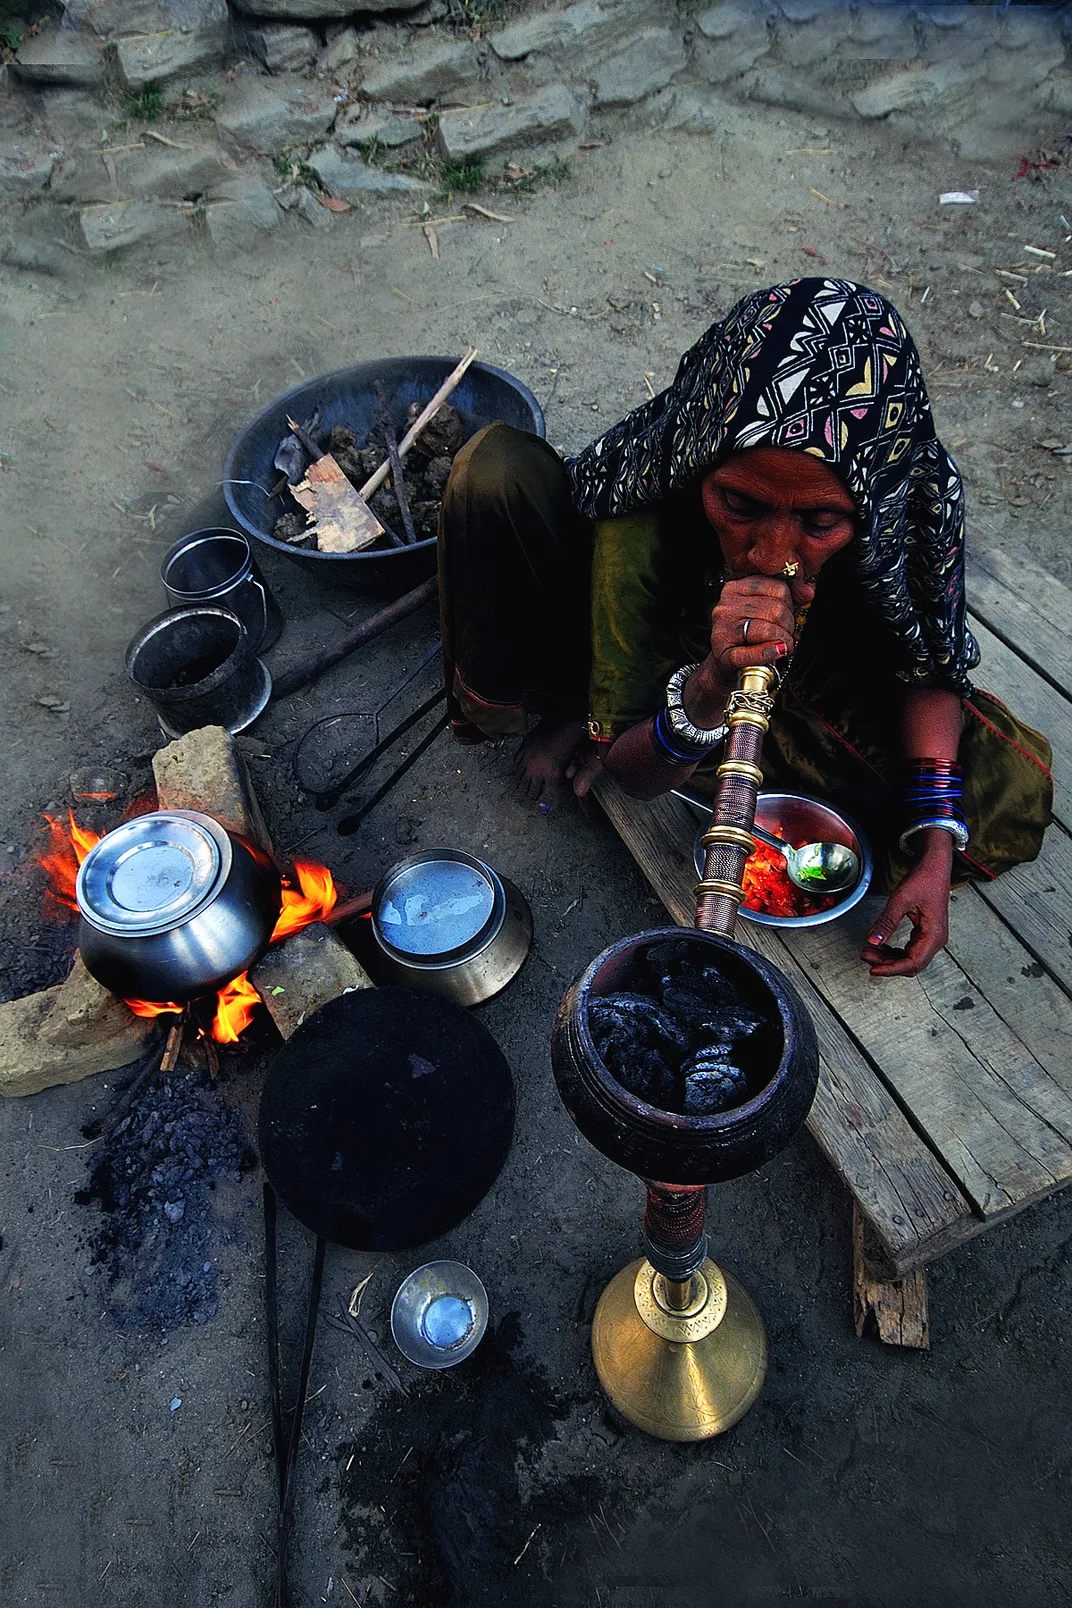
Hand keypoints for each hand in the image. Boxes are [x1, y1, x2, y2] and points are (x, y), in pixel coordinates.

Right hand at [708, 574, 815, 682]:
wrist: (728, 666)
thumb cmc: (750, 635)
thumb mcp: (768, 609)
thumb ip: (789, 595)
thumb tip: (808, 592)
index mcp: (736, 588)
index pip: (778, 588)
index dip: (790, 604)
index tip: (785, 615)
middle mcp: (725, 606)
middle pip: (776, 609)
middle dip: (788, 625)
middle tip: (785, 635)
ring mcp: (722, 630)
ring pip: (768, 630)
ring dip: (783, 642)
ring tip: (782, 646)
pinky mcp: (723, 655)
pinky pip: (752, 653)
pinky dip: (768, 654)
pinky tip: (776, 653)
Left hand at [862, 835, 952, 977]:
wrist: (934, 866)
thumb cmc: (924, 879)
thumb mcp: (901, 900)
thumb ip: (886, 921)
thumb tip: (873, 940)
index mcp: (934, 934)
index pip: (913, 962)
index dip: (891, 969)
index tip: (874, 970)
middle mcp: (936, 939)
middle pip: (911, 964)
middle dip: (887, 963)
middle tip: (866, 955)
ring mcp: (931, 936)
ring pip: (909, 958)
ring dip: (889, 958)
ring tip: (869, 951)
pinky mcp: (924, 932)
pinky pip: (909, 949)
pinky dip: (894, 951)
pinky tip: (880, 946)